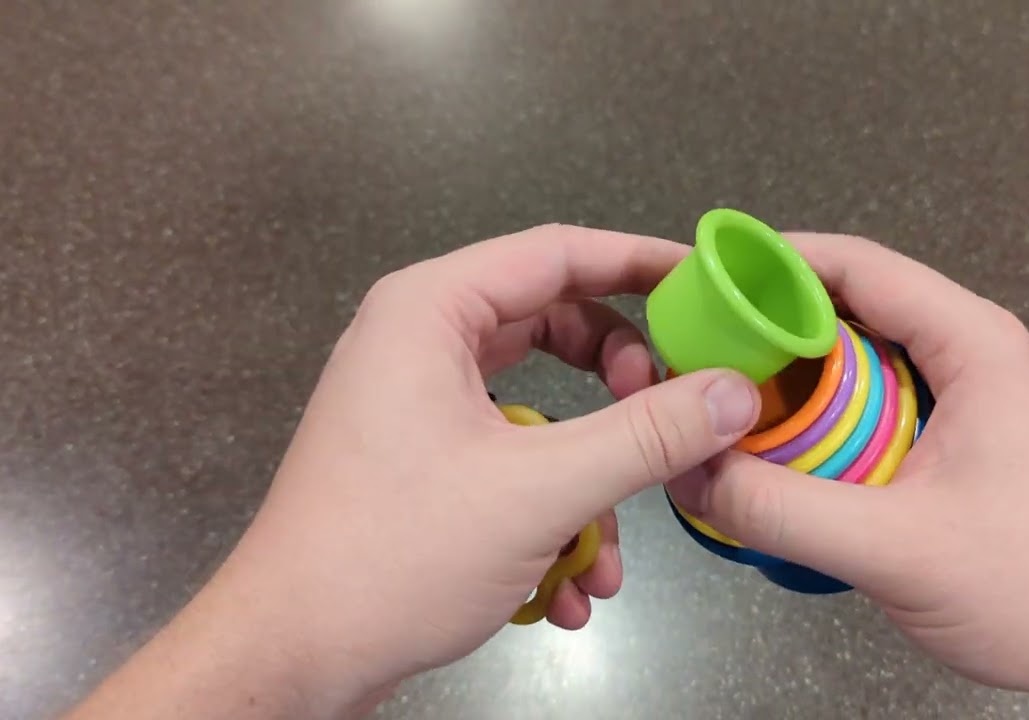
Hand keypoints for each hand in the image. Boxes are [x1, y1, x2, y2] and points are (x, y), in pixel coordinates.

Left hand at [208, 226, 760, 709]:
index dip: (643, 263)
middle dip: (622, 383)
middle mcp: (420, 340)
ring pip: (540, 409)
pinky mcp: (420, 462)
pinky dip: (549, 512)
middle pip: (555, 326)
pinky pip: (508, 461)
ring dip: (590, 477)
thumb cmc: (401, 551)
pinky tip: (570, 587)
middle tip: (673, 418)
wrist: (291, 656)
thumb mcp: (540, 490)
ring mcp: (416, 404)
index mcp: (432, 309)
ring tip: (612, 551)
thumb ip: (647, 434)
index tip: (713, 290)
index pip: (559, 252)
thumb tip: (738, 392)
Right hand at [667, 233, 1028, 718]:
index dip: (771, 265)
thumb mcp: (891, 547)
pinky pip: (872, 406)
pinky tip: (775, 452)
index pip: (857, 266)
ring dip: (791, 378)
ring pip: (859, 360)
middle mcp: (969, 351)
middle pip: (851, 307)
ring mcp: (968, 395)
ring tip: (718, 406)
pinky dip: (820, 418)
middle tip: (690, 359)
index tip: (696, 285)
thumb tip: (684, 470)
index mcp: (971, 343)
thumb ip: (778, 506)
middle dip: (768, 327)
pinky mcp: (959, 439)